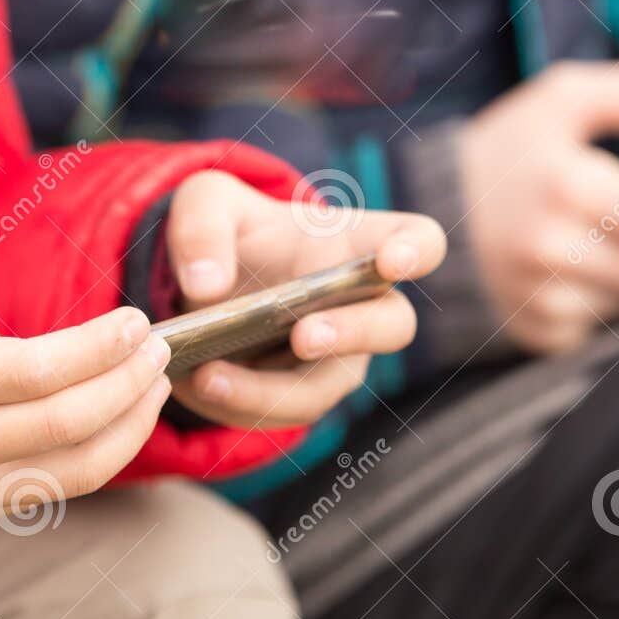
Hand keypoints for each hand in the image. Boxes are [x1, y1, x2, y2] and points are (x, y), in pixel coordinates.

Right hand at [0, 271, 170, 542]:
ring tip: (156, 385)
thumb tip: (21, 336)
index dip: (101, 347)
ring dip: (132, 427)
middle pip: (70, 423)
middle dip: (131, 383)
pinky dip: (100, 455)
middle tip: (163, 348)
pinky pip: (53, 488)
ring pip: (76, 471)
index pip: (37, 370)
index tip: (137, 321)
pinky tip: (117, 420)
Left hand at [163, 171, 444, 428]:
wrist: (201, 290)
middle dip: (352, 333)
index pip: (418, 242)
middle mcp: (362, 305)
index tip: (393, 262)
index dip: (416, 252)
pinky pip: (282, 413)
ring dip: (271, 389)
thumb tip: (207, 287)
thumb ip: (202, 226)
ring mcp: (337, 357)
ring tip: (210, 377)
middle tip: (304, 336)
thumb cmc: (228, 233)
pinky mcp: (299, 395)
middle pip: (392, 326)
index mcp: (357, 244)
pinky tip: (199, 383)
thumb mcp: (203, 205)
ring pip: (326, 385)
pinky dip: (239, 403)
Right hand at [456, 61, 618, 352]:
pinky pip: (603, 326)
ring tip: (603, 243)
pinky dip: (600, 301)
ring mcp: (543, 298)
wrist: (423, 213)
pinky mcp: (535, 332)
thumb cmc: (511, 150)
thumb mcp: (565, 95)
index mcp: (571, 188)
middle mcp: (555, 251)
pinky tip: (571, 271)